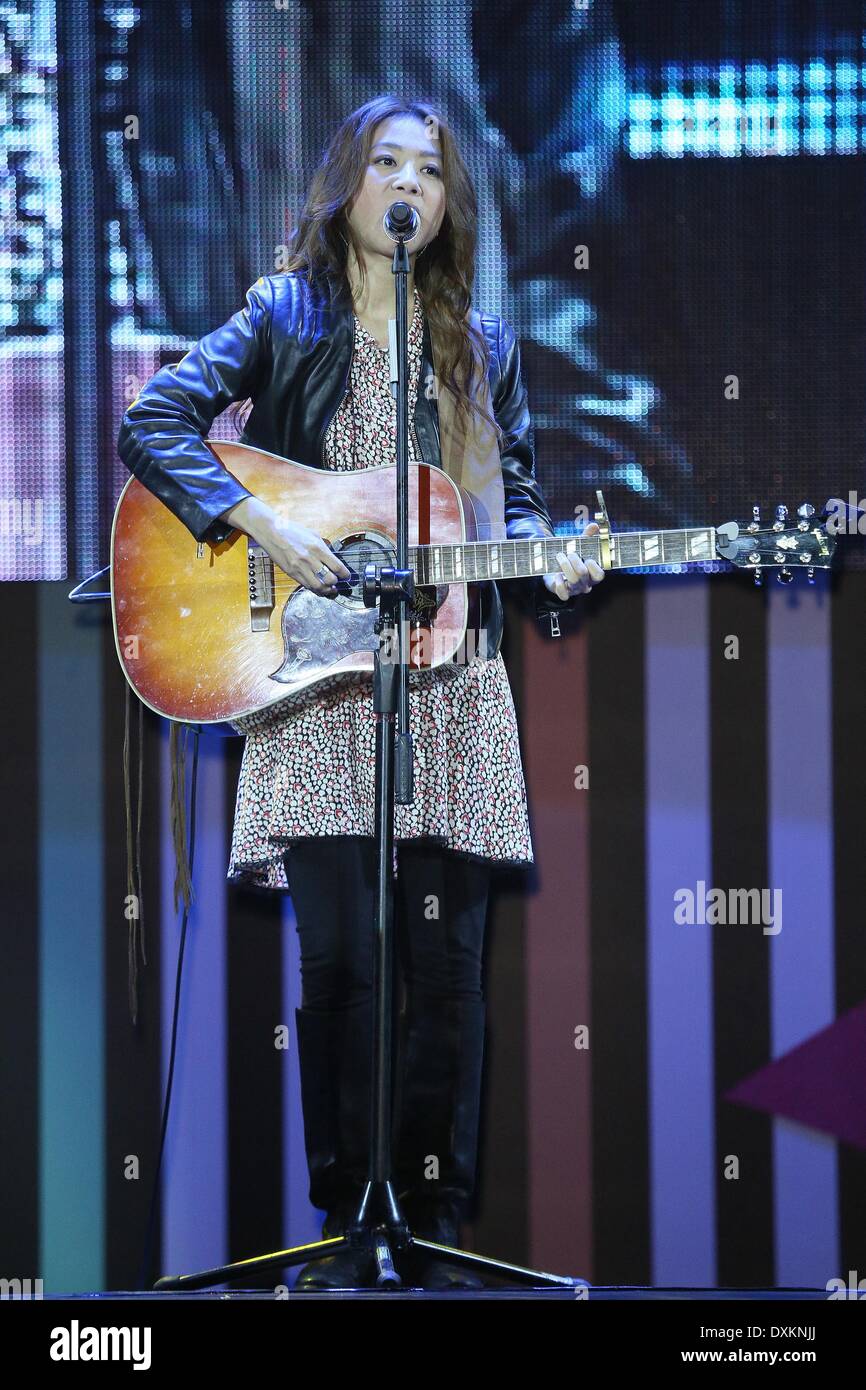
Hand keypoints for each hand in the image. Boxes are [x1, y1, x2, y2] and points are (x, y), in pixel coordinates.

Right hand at [220, 495, 350, 596]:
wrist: (272, 532)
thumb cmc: (292, 531)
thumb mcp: (313, 535)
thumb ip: (324, 547)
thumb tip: (333, 557)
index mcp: (317, 548)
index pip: (337, 566)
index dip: (345, 575)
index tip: (347, 576)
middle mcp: (310, 559)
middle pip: (330, 579)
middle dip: (336, 583)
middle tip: (338, 583)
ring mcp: (300, 568)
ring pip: (318, 587)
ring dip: (327, 590)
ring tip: (330, 590)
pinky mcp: (292, 573)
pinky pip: (306, 586)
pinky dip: (315, 589)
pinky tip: (319, 588)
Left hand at [541, 520, 604, 599]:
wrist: (554, 570)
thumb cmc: (571, 559)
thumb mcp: (579, 547)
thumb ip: (587, 537)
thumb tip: (595, 525)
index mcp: (592, 574)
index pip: (599, 575)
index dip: (594, 566)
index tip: (587, 557)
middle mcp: (585, 584)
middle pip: (583, 574)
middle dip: (574, 560)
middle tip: (569, 553)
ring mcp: (575, 590)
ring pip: (573, 581)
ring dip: (565, 566)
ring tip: (559, 557)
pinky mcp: (563, 593)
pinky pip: (564, 594)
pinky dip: (560, 584)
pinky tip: (557, 575)